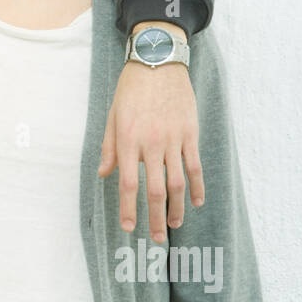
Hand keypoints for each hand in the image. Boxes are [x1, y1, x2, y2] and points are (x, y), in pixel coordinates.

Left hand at [98, 25, 203, 240]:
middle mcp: (151, 144)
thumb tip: (104, 175)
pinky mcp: (190, 133)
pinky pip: (194, 166)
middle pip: (156, 191)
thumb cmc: (131, 90)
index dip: (128, 209)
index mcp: (128, 141)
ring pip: (178, 183)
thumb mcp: (112, 116)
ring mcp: (173, 139)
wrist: (158, 62)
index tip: (129, 227)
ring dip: (177, 208)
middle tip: (155, 238)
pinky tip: (195, 202)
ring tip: (174, 225)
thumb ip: (109, 148)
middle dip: (155, 218)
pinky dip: (196, 186)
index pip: (128, 184)